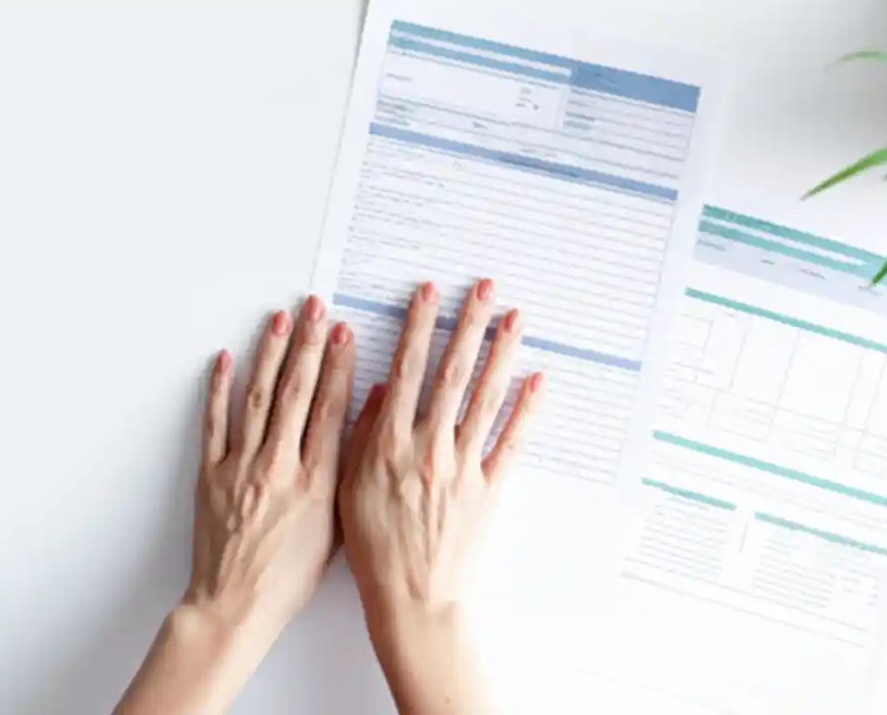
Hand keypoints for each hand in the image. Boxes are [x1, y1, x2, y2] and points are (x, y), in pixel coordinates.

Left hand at [117, 297, 354, 714]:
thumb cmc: (290, 576)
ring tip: (279, 319)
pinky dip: (219, 388)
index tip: (345, 332)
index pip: (330, 408)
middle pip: (296, 392)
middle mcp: (279, 466)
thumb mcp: (336, 526)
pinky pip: (215, 423)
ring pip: (258, 398)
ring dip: (270, 354)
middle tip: (315, 308)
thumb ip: (350, 473)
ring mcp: (240, 467)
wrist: (235, 605)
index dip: (339, 366)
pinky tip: (225, 359)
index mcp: (315, 481)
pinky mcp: (210, 475)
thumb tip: (367, 425)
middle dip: (308, 344)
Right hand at [337, 279, 543, 713]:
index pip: (405, 370)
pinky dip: (527, 410)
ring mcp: (463, 467)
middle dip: (467, 325)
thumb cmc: (373, 547)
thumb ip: (362, 434)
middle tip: (483, 288)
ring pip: (485, 398)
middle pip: (452, 373)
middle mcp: (428, 447)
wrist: (410, 598)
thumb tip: (380, 387)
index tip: (428, 293)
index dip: (417, 327)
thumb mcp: (348, 486)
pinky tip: (537, 379)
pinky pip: (512, 441)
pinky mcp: (490, 488)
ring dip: (501, 353)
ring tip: (515, 318)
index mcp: (388, 443)